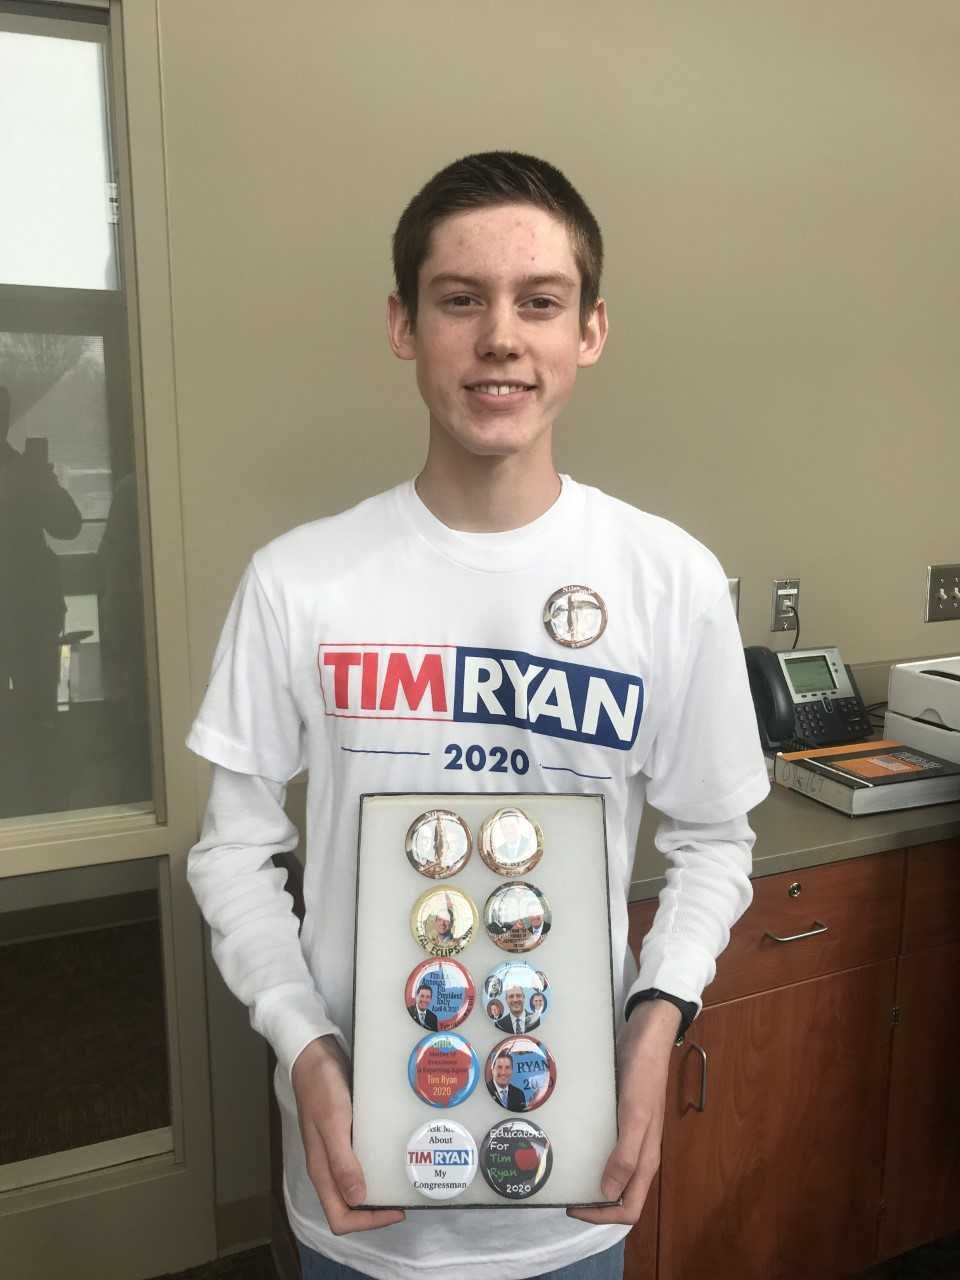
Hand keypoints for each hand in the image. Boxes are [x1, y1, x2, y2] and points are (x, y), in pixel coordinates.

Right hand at [291, 1035, 404, 1234]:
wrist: (313, 1056)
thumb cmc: (322, 1089)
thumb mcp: (333, 1123)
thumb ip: (342, 1161)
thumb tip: (357, 1201)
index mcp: (322, 1170)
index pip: (340, 1218)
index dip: (367, 1223)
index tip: (395, 1210)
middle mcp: (328, 1167)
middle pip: (349, 1207)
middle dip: (376, 1210)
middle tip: (404, 1196)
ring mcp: (336, 1151)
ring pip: (355, 1185)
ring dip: (377, 1188)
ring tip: (403, 1178)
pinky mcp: (344, 1136)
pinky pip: (360, 1161)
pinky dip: (376, 1165)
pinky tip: (393, 1153)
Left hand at [567, 1000, 679, 1225]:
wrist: (646, 1037)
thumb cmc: (642, 1077)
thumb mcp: (635, 1116)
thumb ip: (626, 1155)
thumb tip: (608, 1195)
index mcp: (646, 1160)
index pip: (629, 1208)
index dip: (602, 1216)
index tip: (573, 1207)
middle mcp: (637, 1152)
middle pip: (617, 1194)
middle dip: (592, 1201)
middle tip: (561, 1190)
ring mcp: (627, 1134)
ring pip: (608, 1169)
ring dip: (587, 1175)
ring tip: (558, 1167)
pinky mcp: (617, 1115)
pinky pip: (601, 1143)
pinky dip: (585, 1148)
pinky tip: (565, 1137)